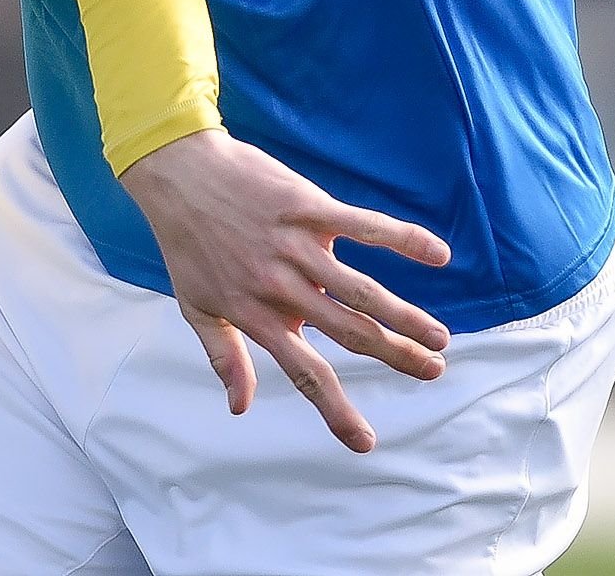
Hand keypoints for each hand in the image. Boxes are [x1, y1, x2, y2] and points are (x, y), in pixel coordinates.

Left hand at [118, 128, 453, 453]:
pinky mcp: (307, 207)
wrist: (176, 172)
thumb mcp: (195, 306)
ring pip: (363, 289)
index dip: (336, 410)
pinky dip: (402, 239)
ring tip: (439, 338)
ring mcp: (296, 246)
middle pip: (350, 332)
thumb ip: (224, 357)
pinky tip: (438, 254)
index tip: (366, 442)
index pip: (305, 373)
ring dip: (406, 316)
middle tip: (433, 371)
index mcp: (256, 315)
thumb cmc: (185, 242)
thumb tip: (240, 407)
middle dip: (396, 356)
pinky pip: (362, 225)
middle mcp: (281, 286)